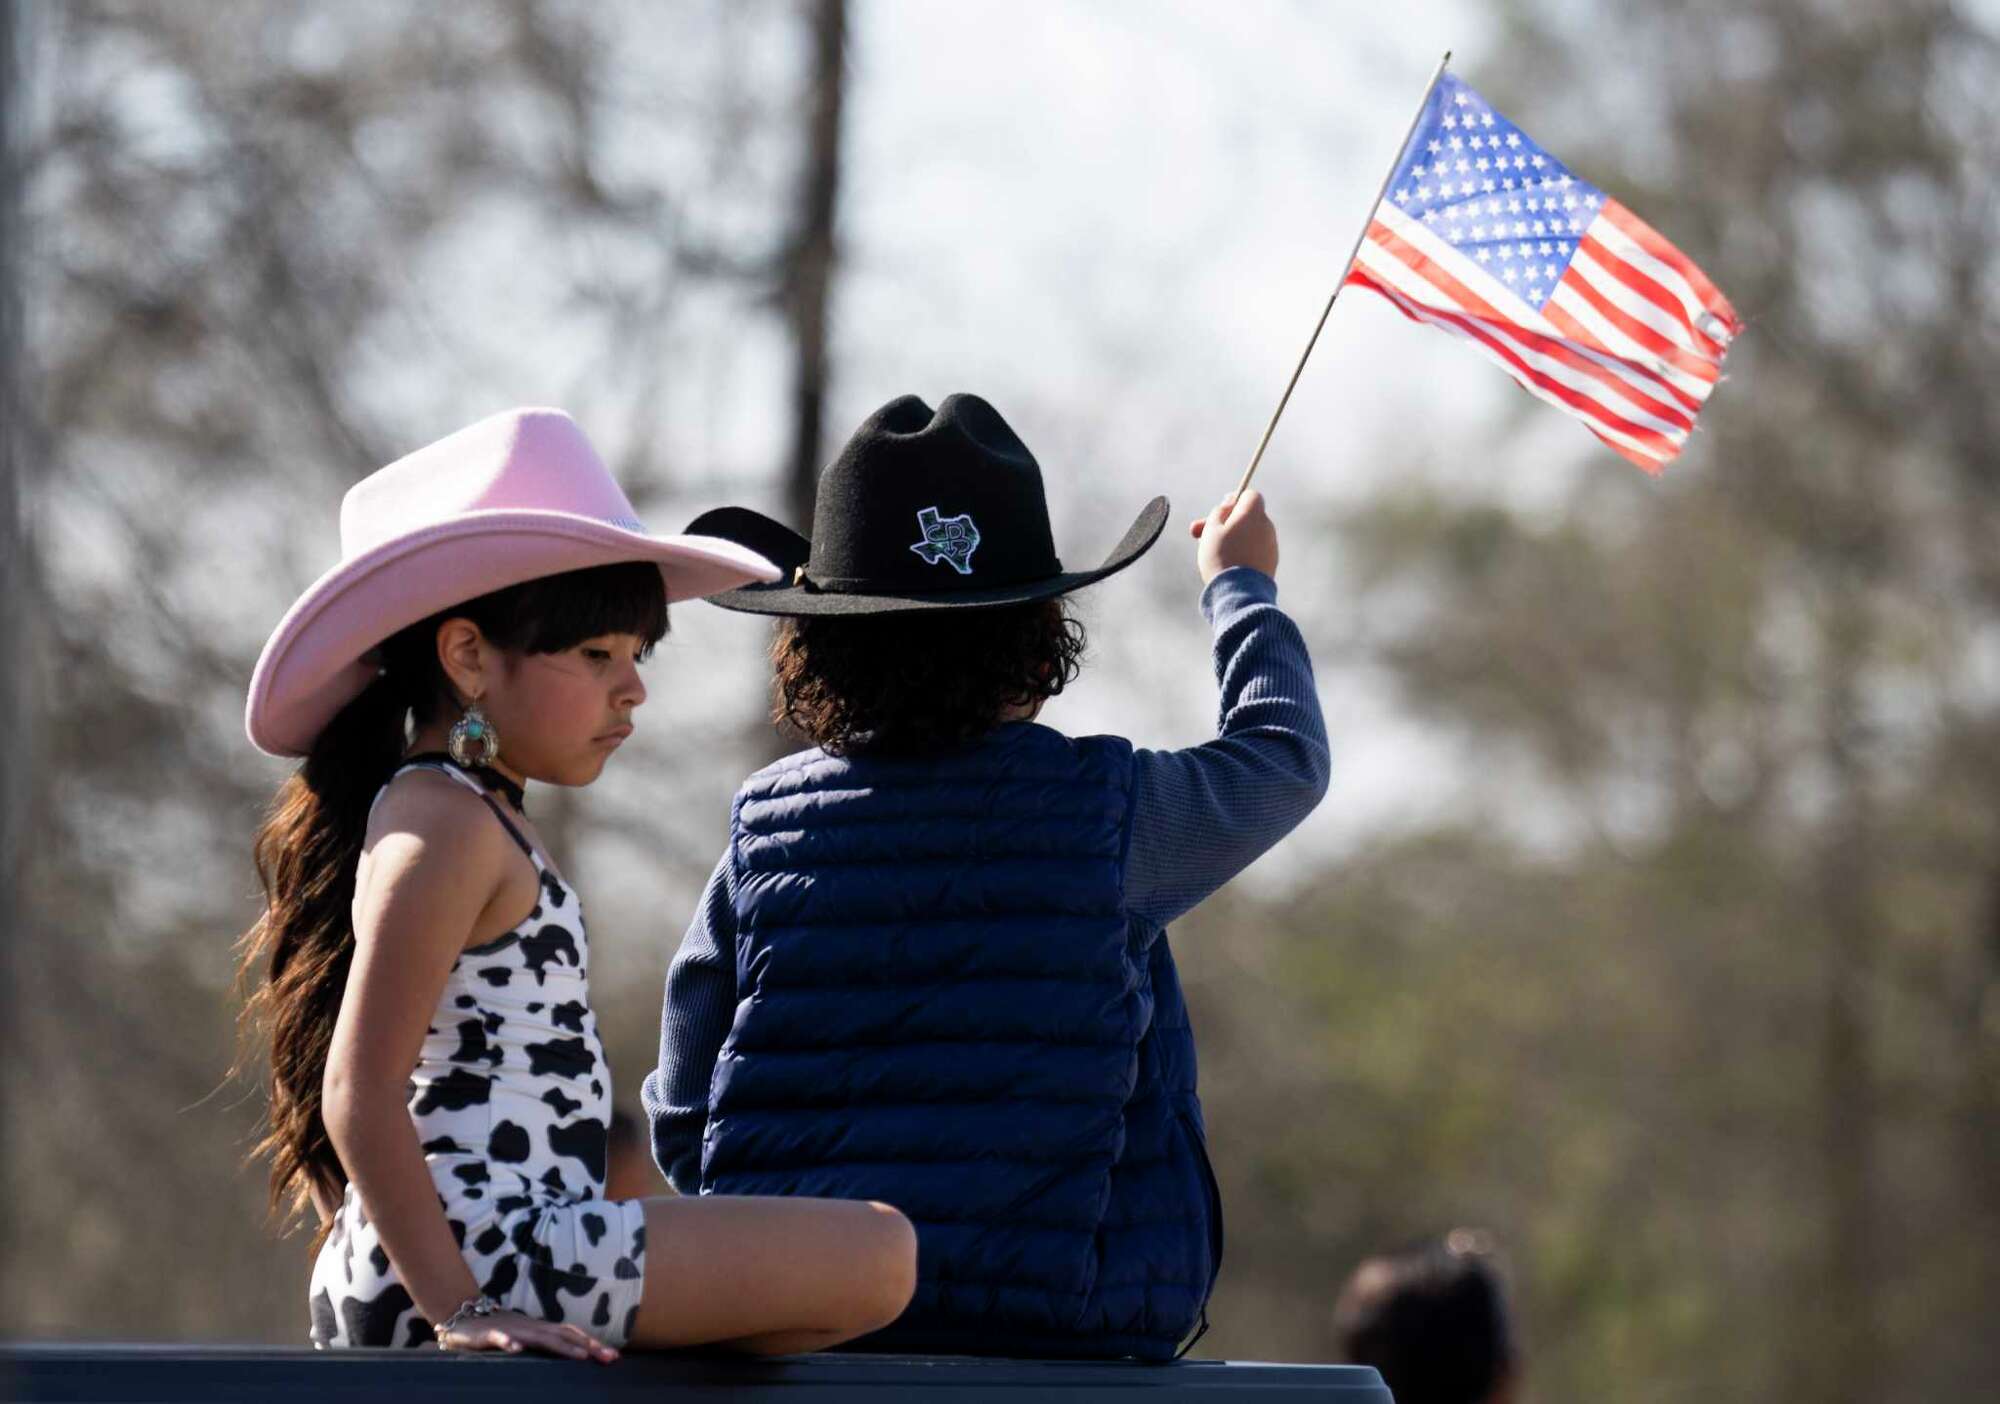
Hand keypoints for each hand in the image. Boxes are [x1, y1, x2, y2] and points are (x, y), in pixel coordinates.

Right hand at [438, 1308, 619, 1361]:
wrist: (462, 1316)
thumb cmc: (497, 1329)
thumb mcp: (525, 1337)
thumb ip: (543, 1343)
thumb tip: (570, 1352)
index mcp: (539, 1329)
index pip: (571, 1335)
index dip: (592, 1344)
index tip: (613, 1356)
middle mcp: (530, 1327)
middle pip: (564, 1335)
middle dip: (588, 1346)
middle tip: (609, 1358)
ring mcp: (511, 1329)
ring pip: (539, 1336)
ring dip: (561, 1346)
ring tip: (581, 1356)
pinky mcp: (488, 1334)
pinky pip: (499, 1337)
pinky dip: (509, 1342)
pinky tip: (517, 1349)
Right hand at [1189, 489, 1278, 584]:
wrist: (1240, 592)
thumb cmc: (1222, 557)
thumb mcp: (1211, 529)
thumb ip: (1219, 512)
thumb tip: (1229, 503)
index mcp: (1254, 513)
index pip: (1250, 495)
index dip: (1233, 500)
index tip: (1220, 511)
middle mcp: (1267, 526)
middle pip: (1247, 517)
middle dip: (1225, 523)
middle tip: (1198, 534)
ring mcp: (1271, 545)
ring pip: (1250, 535)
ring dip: (1233, 539)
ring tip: (1211, 554)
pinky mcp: (1271, 563)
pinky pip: (1255, 551)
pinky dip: (1242, 553)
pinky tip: (1227, 566)